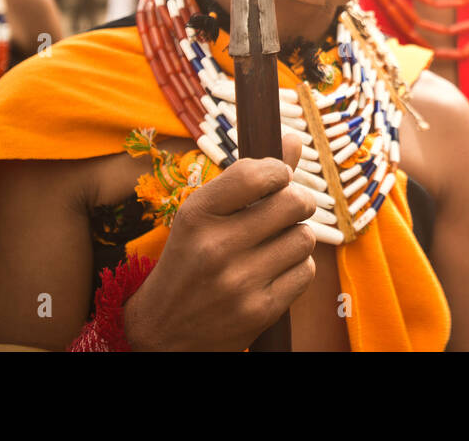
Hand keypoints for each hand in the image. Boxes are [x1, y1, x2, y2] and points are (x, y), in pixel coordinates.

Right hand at [124, 133, 315, 350]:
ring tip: (274, 245)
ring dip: (296, 238)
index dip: (279, 170)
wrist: (163, 330)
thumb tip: (295, 138)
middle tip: (288, 209)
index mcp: (197, 214)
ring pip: (305, 237)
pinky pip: (305, 271)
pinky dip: (297, 268)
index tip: (278, 178)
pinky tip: (274, 272)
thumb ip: (250, 176)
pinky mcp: (259, 311)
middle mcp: (216, 247)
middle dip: (298, 201)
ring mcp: (239, 282)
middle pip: (294, 202)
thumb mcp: (204, 214)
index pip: (258, 173)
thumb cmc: (191, 259)